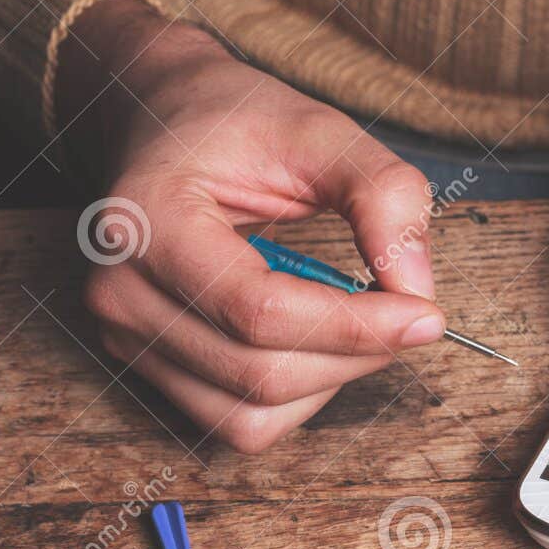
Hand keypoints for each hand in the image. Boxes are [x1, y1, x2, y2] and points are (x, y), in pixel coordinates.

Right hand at [57, 0, 443, 452]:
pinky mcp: (146, 366)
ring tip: (354, 319)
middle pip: (260, 373)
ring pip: (250, 415)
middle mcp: (121, 291)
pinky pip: (238, 423)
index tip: (427, 315)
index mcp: (146, 222)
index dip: (355, 326)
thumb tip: (417, 290)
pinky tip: (313, 340)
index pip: (259, 312)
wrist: (165, 125)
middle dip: (355, 354)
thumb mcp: (321, 131)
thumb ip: (382, 196)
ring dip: (328, 380)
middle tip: (407, 312)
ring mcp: (124, 336)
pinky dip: (296, 398)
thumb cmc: (236, 125)